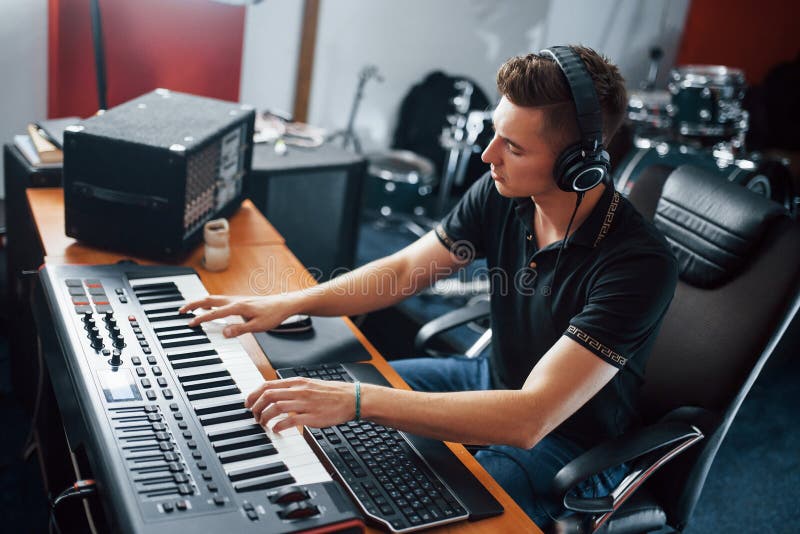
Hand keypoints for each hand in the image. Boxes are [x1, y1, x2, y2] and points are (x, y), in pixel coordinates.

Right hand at [179, 294, 295, 336]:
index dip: (201, 318)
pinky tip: (208, 308)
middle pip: (209, 300)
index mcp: (238, 307)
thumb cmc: (273, 315)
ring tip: (189, 308)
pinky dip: (209, 303)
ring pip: (214, 299)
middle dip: (193, 304)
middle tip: (180, 310)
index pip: (215, 313)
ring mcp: (237, 300)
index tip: (190, 323)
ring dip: (200, 303)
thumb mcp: (258, 326)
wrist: (285, 304)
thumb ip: (240, 329)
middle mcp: (235, 301)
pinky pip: (220, 301)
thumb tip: (225, 333)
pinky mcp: (240, 301)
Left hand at [244, 377, 356, 432]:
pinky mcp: (312, 416)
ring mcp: (305, 403)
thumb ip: (293, 388)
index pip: (268, 385)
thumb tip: (276, 393)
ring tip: (263, 424)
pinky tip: (276, 430)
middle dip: (255, 406)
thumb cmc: (332, 393)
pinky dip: (279, 426)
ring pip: (276, 407)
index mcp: (297, 382)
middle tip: (253, 415)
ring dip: (265, 417)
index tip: (248, 403)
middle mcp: (299, 391)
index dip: (253, 394)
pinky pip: (290, 420)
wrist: (352, 399)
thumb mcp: (310, 385)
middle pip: (268, 395)